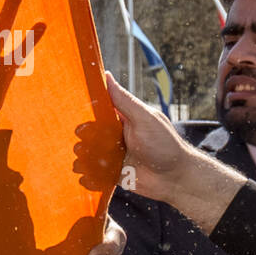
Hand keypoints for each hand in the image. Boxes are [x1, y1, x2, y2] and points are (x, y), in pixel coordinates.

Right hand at [86, 72, 195, 206]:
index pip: (99, 112)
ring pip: (89, 155)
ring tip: (82, 162)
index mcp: (122, 120)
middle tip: (82, 144)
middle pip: (90, 135)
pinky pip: (95, 175)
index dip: (86, 114)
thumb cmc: (165, 145)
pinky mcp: (113, 175)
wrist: (176, 179)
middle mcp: (115, 137)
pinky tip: (86, 177)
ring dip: (82, 159)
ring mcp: (114, 157)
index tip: (79, 117)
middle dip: (82, 140)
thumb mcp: (145, 118)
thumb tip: (107, 75)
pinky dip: (87, 177)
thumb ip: (124, 100)